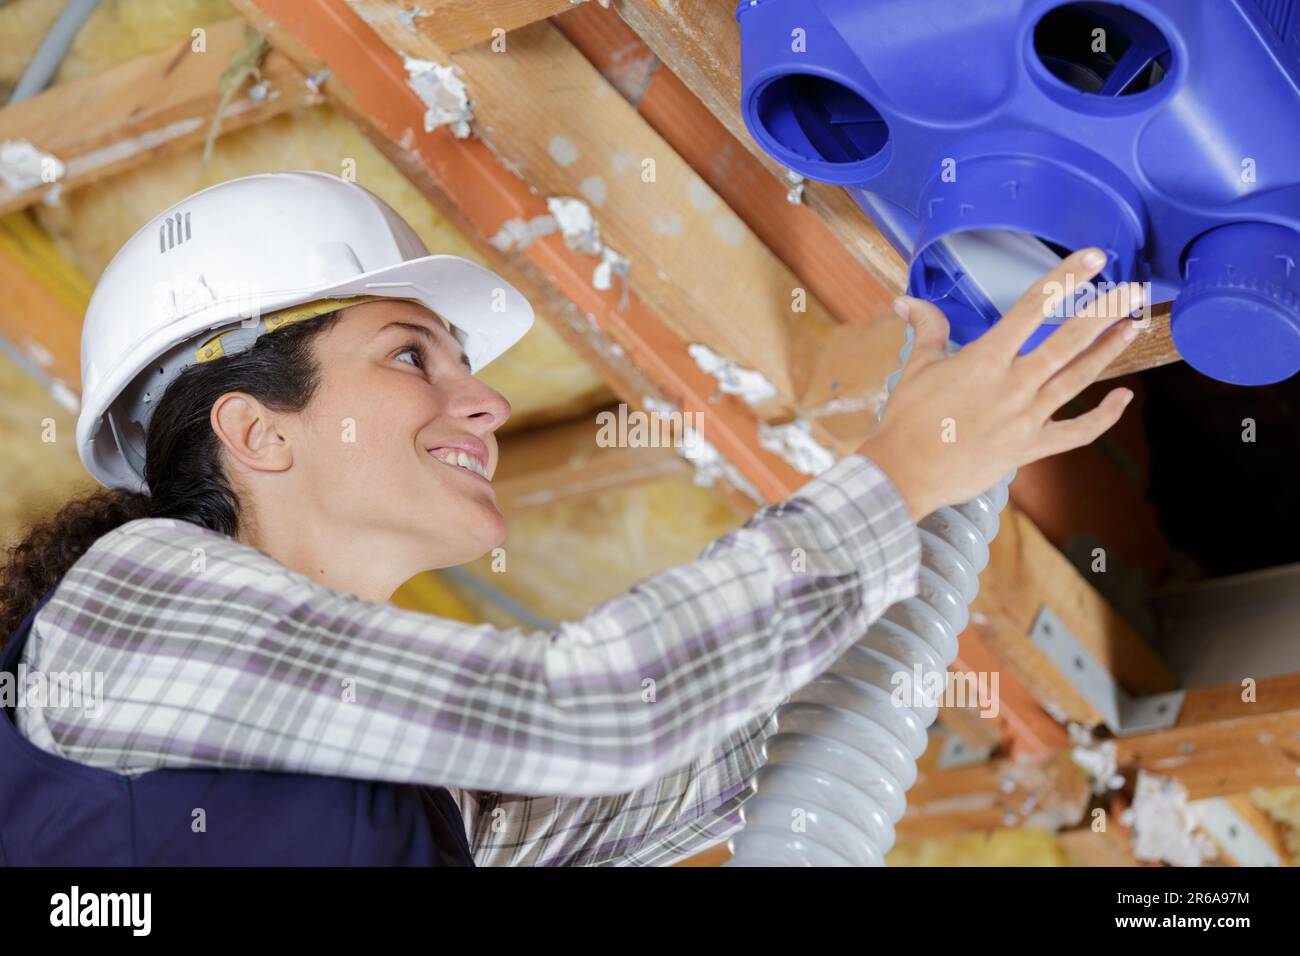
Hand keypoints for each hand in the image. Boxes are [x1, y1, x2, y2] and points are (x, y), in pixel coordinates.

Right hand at [859, 246, 1143, 521]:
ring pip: (1077, 379)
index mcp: (985, 359)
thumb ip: (926, 328)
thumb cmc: (906, 420)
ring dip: (1108, 351)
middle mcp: (1012, 385)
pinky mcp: (1031, 448)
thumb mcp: (916, 367)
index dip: (1066, 277)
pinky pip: (1077, 432)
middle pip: (1068, 341)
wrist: (905, 474)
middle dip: (1104, 312)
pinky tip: (1124, 397)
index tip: (1094, 257)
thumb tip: (906, 301)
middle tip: (1134, 289)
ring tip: (1133, 326)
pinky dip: (1104, 417)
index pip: (1032, 307)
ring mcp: (1026, 418)